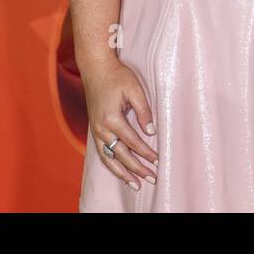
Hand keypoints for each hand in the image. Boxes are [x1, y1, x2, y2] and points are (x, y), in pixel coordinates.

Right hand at [82, 57, 158, 189]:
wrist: (96, 69)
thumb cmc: (117, 76)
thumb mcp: (135, 90)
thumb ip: (144, 111)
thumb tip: (152, 132)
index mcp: (111, 119)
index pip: (133, 142)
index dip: (146, 153)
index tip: (158, 160)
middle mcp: (101, 129)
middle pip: (121, 155)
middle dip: (137, 169)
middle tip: (152, 178)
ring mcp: (96, 131)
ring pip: (109, 158)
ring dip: (122, 173)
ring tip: (136, 185)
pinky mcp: (94, 130)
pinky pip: (102, 153)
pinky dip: (111, 165)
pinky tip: (120, 172)